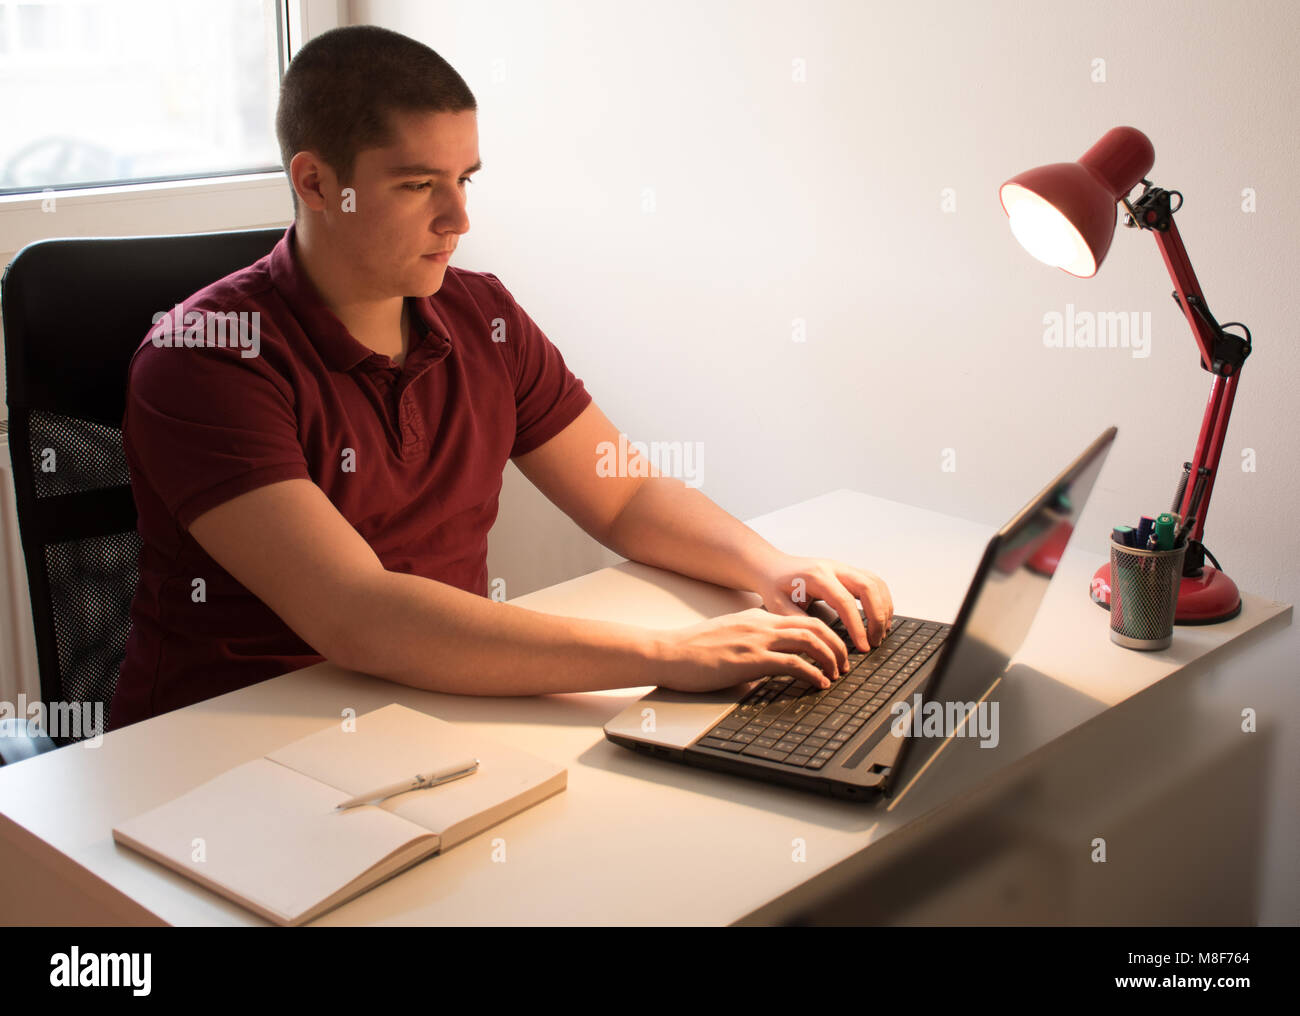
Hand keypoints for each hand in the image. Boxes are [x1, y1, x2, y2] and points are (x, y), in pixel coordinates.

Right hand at [650, 607, 848, 692]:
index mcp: (756, 617)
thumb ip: (751, 645)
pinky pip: (794, 663)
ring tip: (837, 675)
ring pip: (811, 640)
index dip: (826, 633)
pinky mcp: (751, 660)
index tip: (835, 650)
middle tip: (845, 663)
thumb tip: (769, 664)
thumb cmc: (691, 651)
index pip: (802, 618)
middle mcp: (761, 624)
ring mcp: (757, 640)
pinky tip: (820, 684)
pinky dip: (814, 674)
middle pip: (815, 625)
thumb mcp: (728, 638)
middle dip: (837, 644)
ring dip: (831, 658)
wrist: (667, 652)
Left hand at [750, 552, 893, 651]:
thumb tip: (825, 643)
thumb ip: (801, 623)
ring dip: (883, 608)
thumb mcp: (779, 608)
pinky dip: (882, 600)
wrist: (773, 568)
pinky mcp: (848, 571)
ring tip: (880, 632)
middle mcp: (833, 567)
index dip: (857, 626)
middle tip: (875, 641)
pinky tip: (880, 618)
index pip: (844, 602)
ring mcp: (843, 567)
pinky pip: (874, 582)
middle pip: (868, 587)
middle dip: (877, 617)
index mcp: (816, 576)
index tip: (863, 646)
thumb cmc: (775, 588)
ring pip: (875, 583)